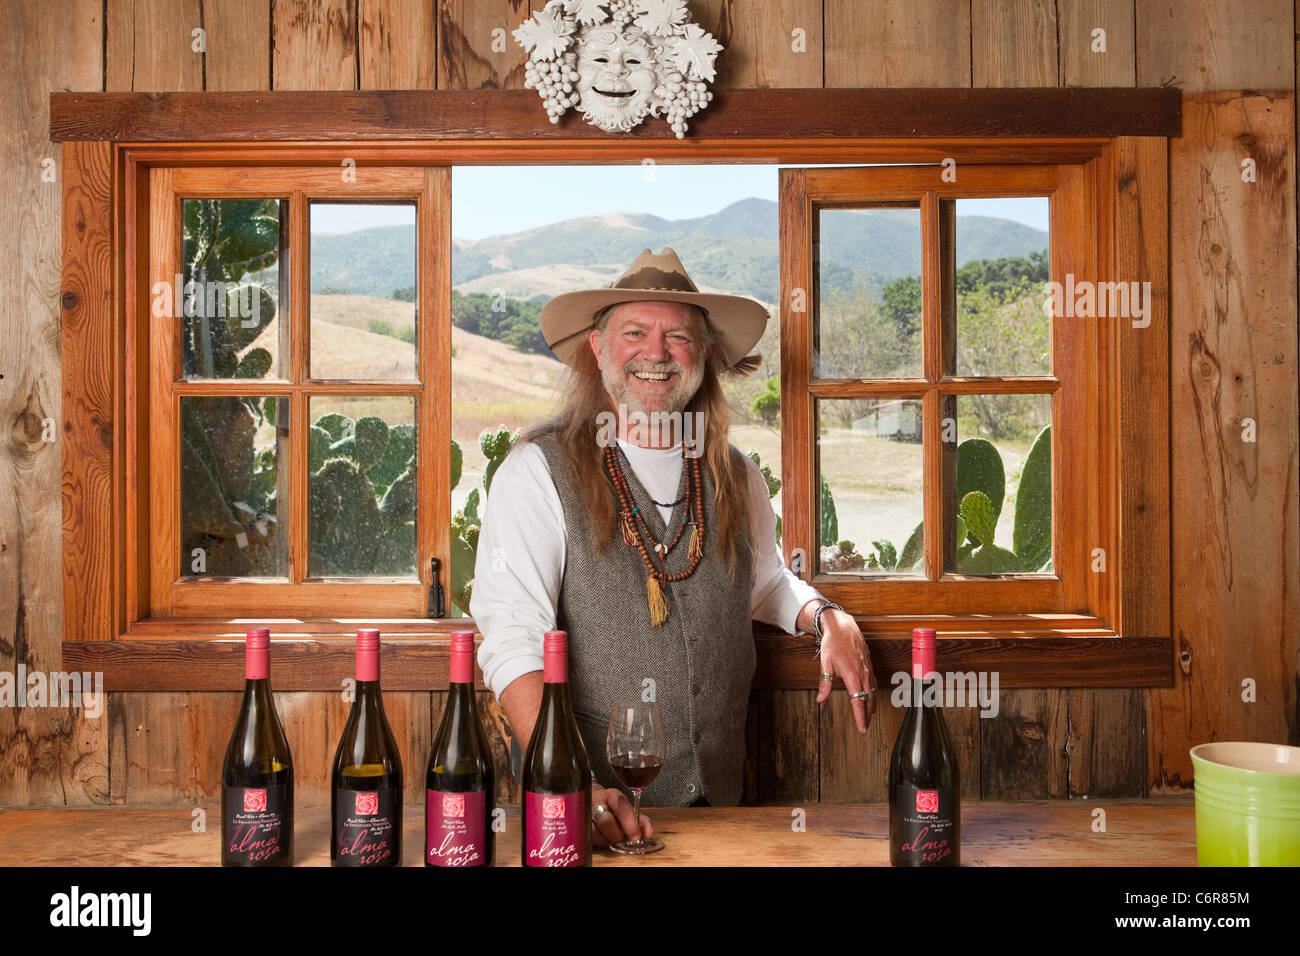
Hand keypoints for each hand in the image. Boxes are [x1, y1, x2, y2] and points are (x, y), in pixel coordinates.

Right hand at [590, 785, 653, 847]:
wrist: (594, 803)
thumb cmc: (614, 809)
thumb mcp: (629, 811)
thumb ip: (641, 821)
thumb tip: (647, 833)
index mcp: (611, 796)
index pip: (620, 805)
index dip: (629, 822)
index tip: (636, 835)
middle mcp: (596, 803)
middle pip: (606, 821)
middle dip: (617, 834)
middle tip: (623, 839)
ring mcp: (585, 814)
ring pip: (595, 832)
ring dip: (607, 839)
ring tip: (613, 837)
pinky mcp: (579, 825)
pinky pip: (588, 838)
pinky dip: (599, 842)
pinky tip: (604, 838)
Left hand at [815, 610, 876, 733]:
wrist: (843, 626)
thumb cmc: (833, 643)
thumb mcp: (825, 663)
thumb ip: (824, 683)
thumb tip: (821, 700)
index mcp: (852, 675)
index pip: (858, 702)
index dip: (860, 717)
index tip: (862, 728)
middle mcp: (863, 674)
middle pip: (868, 700)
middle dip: (867, 716)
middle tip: (864, 728)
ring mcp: (868, 669)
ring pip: (873, 693)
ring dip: (872, 706)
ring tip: (869, 718)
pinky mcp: (869, 665)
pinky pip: (874, 684)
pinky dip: (874, 695)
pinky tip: (871, 699)